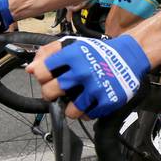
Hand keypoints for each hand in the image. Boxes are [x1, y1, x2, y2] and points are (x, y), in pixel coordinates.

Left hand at [29, 34, 150, 119]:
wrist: (129, 57)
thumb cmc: (98, 52)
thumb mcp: (73, 44)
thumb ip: (49, 53)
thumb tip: (30, 69)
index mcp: (72, 56)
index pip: (41, 72)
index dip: (42, 76)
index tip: (48, 77)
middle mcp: (82, 72)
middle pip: (49, 93)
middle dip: (51, 94)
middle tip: (58, 92)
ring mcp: (95, 88)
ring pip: (69, 111)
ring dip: (70, 107)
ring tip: (76, 100)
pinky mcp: (107, 101)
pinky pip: (87, 116)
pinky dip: (87, 112)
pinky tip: (90, 102)